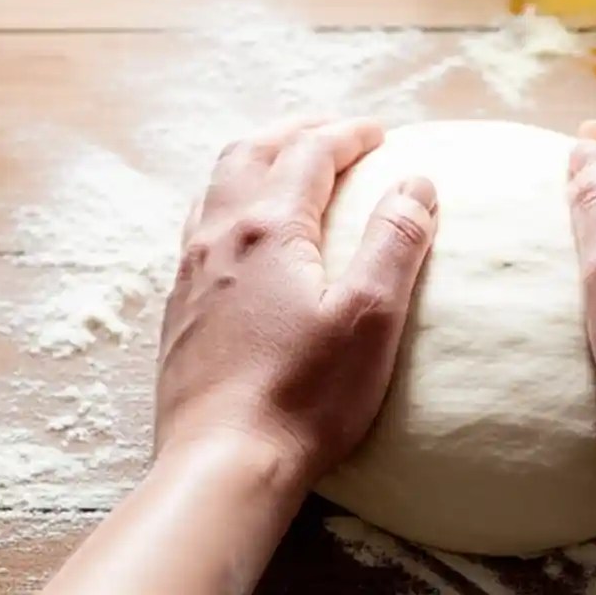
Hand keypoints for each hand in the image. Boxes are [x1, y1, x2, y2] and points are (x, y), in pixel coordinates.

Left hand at [157, 117, 437, 482]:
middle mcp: (219, 238)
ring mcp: (191, 273)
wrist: (223, 464)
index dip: (348, 134)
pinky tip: (245, 233)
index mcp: (267, 230)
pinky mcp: (180, 309)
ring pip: (217, 186)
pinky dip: (230, 201)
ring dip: (257, 160)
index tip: (381, 134)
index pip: (310, 153)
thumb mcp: (370, 317)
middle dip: (296, 132)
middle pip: (251, 152)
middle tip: (334, 132)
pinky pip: (199, 228)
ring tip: (288, 165)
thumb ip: (394, 242)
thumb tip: (416, 183)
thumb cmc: (304, 396)